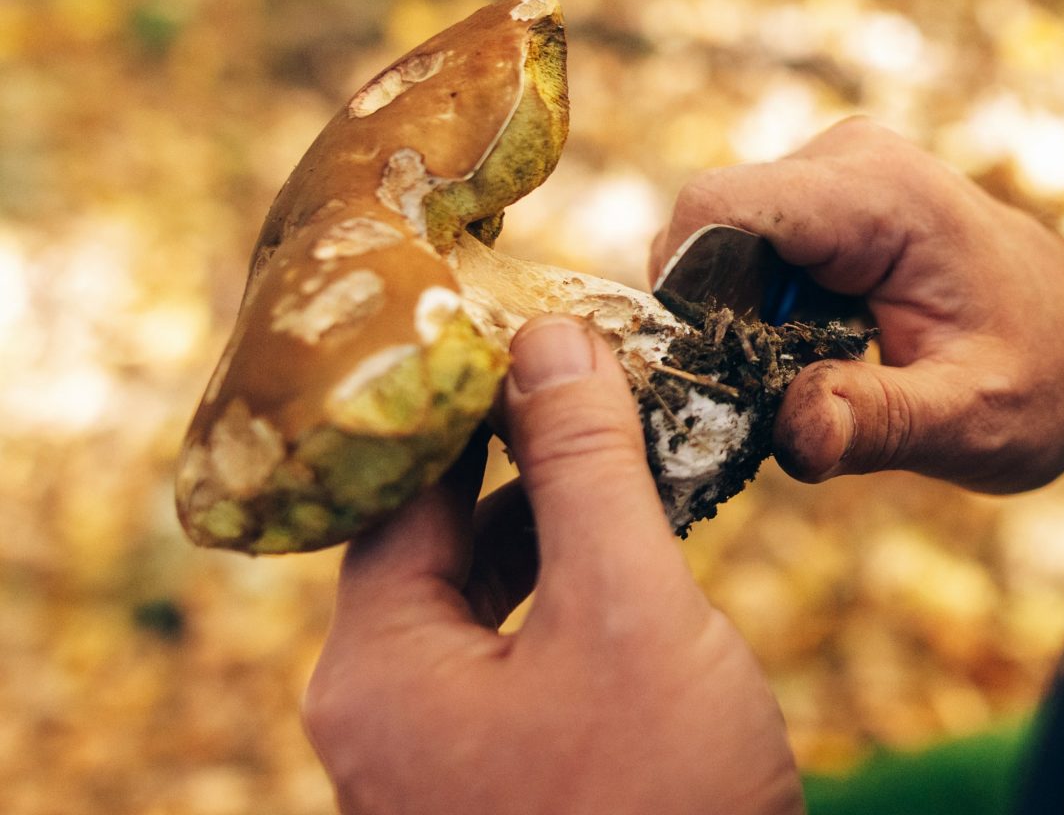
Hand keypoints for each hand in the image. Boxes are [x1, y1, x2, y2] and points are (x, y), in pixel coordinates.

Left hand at [303, 316, 803, 814]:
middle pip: (438, 537)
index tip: (528, 319)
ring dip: (552, 518)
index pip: (403, 484)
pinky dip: (567, 588)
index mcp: (377, 670)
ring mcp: (438, 758)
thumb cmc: (663, 801)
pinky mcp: (499, 781)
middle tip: (593, 373)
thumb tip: (548, 340)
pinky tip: (629, 548)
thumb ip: (583, 467)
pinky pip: (516, 651)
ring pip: (483, 594)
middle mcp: (384, 717)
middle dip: (519, 452)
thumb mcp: (628, 607)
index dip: (465, 392)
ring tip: (625, 447)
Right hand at [650, 118, 1063, 493]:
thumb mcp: (971, 419)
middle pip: (708, 231)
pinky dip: (760, 310)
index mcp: (880, 196)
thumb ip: (877, 423)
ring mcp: (834, 174)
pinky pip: (750, 249)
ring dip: (739, 320)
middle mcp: (847, 161)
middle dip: (716, 319)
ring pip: (720, 244)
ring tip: (810, 377)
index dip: (688, 294)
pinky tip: (815, 354)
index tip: (718, 375)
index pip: (716, 210)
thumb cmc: (1049, 375)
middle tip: (772, 397)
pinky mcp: (828, 202)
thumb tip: (790, 435)